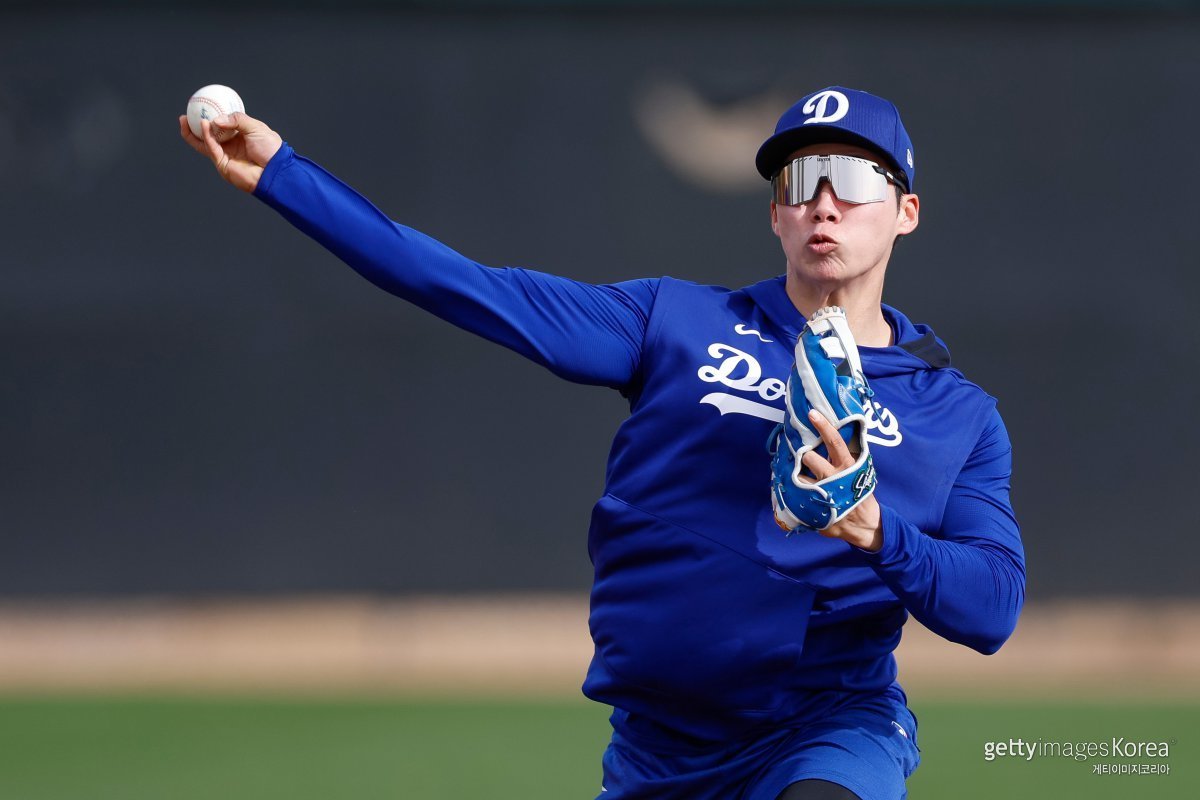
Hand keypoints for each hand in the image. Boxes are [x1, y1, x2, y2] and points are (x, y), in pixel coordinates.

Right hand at [178, 111, 282, 193]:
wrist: (276, 170)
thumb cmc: (271, 149)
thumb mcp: (256, 127)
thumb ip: (237, 120)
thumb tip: (216, 120)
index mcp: (239, 137)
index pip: (221, 127)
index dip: (210, 119)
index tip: (200, 108)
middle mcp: (230, 146)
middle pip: (207, 136)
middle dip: (194, 127)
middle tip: (185, 115)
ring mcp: (225, 156)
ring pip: (204, 143)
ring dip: (193, 132)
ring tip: (185, 120)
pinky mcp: (223, 165)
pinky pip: (211, 148)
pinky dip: (206, 136)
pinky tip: (204, 125)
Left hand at [799, 409, 882, 551]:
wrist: (863, 524)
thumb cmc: (856, 492)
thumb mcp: (857, 472)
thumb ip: (843, 457)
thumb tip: (828, 436)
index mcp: (847, 465)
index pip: (835, 442)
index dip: (824, 427)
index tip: (812, 414)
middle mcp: (835, 477)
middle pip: (811, 458)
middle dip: (803, 455)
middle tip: (798, 454)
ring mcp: (824, 493)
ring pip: (801, 477)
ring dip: (794, 474)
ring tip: (792, 474)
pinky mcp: (816, 508)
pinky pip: (797, 496)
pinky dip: (790, 492)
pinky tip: (788, 490)